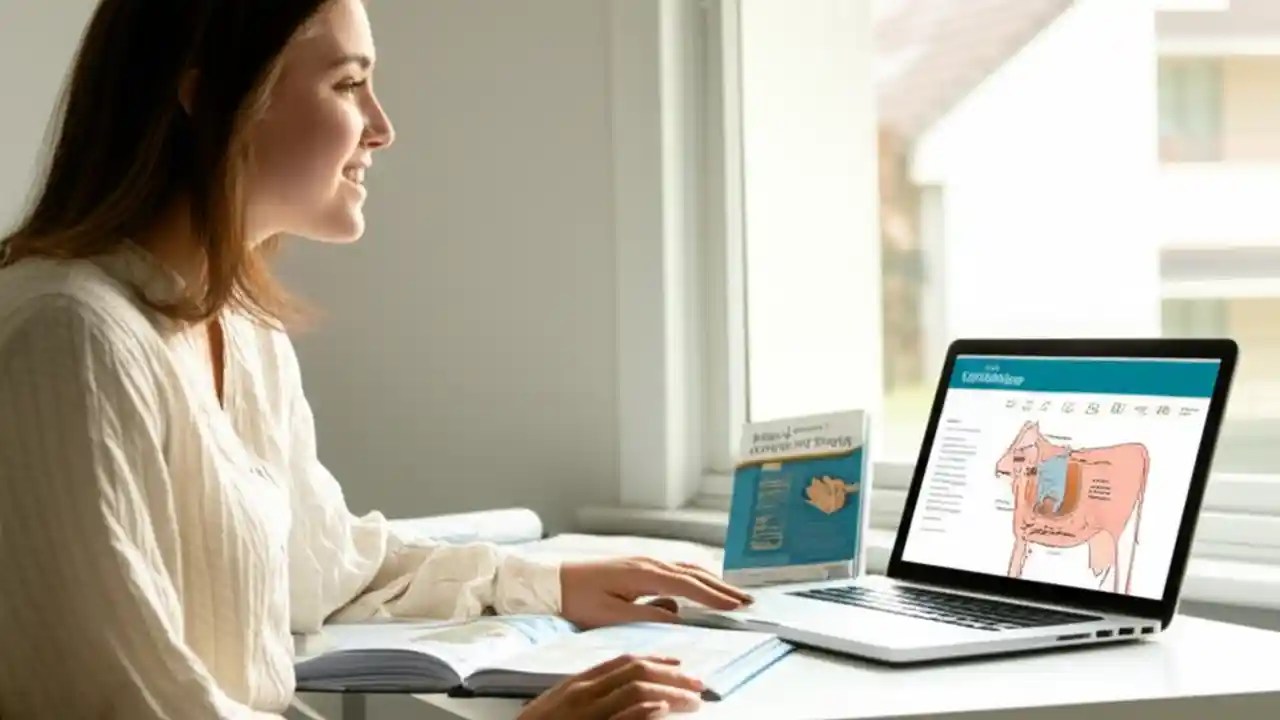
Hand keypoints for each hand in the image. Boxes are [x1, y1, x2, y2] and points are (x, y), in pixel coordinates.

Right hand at [516, 654, 703, 719]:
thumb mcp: (557, 705)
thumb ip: (586, 694)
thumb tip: (619, 692)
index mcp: (576, 684)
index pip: (623, 662)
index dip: (656, 660)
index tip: (679, 663)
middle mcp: (582, 694)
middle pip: (636, 672)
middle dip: (672, 675)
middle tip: (699, 684)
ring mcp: (585, 714)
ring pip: (635, 692)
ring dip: (670, 693)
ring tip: (693, 701)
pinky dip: (641, 713)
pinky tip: (661, 711)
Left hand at [560, 556, 752, 628]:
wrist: (553, 582)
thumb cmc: (579, 599)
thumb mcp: (612, 615)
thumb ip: (648, 615)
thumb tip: (681, 617)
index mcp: (644, 573)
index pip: (688, 585)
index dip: (714, 596)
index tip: (737, 606)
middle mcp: (648, 563)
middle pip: (693, 573)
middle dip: (722, 587)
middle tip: (747, 600)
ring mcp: (644, 562)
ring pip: (686, 570)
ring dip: (711, 582)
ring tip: (732, 595)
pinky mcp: (638, 567)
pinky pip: (674, 571)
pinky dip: (695, 579)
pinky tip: (701, 589)